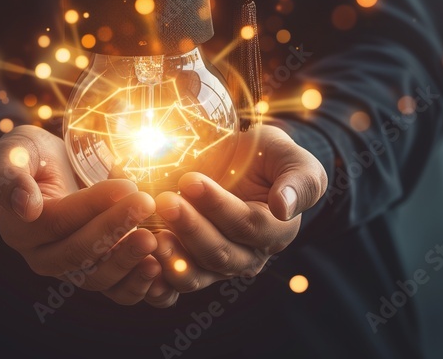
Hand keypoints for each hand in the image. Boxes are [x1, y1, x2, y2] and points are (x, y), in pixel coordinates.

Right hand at [0, 125, 161, 304]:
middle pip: (78, 253)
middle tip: (146, 203)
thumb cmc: (32, 155)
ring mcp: (70, 270)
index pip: (58, 221)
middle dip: (114, 228)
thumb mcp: (13, 152)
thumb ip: (8, 175)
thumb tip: (25, 206)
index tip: (126, 184)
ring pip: (97, 277)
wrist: (51, 170)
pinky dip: (137, 284)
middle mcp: (42, 257)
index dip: (92, 205)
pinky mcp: (96, 274)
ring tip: (154, 239)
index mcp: (20, 229)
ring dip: (127, 259)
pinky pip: (115, 291)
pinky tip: (158, 266)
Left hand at [151, 125, 326, 295]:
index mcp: (276, 230)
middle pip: (220, 253)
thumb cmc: (266, 156)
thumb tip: (283, 208)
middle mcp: (250, 256)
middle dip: (190, 228)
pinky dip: (158, 281)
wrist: (238, 165)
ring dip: (173, 259)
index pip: (247, 225)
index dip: (218, 206)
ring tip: (152, 237)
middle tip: (164, 200)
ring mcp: (220, 267)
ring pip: (196, 274)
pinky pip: (177, 285)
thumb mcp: (289, 157)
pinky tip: (142, 264)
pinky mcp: (193, 270)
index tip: (190, 180)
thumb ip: (300, 181)